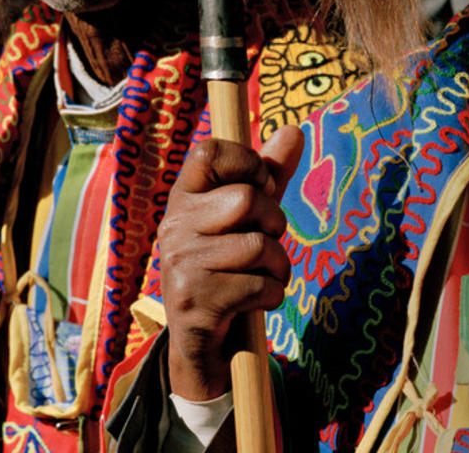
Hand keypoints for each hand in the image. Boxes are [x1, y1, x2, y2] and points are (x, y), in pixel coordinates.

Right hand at [160, 125, 303, 400]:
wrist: (204, 339)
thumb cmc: (231, 264)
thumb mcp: (250, 217)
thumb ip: (270, 176)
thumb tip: (294, 129)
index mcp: (183, 197)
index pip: (208, 152)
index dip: (247, 162)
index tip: (261, 185)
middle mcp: (173, 226)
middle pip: (247, 200)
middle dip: (275, 222)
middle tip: (268, 240)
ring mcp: (179, 264)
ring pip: (259, 247)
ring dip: (279, 266)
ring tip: (266, 275)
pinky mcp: (193, 301)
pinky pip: (259, 287)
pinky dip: (272, 295)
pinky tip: (255, 300)